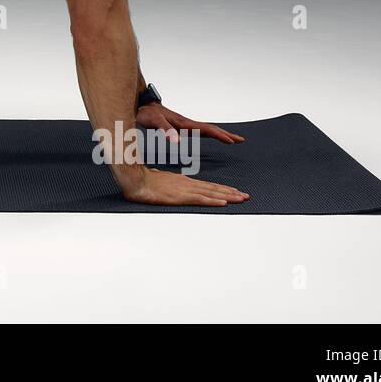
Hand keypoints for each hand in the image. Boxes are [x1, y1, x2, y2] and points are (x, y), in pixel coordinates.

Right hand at [120, 167, 249, 206]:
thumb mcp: (160, 184)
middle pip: (213, 189)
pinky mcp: (179, 196)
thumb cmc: (144, 182)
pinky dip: (213, 200)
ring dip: (227, 196)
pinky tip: (223, 202)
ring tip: (242, 199)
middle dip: (231, 193)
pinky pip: (199, 199)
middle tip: (246, 196)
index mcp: (183, 182)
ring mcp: (184, 190)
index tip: (235, 193)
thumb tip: (173, 190)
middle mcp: (187, 185)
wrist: (134, 179)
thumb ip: (169, 187)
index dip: (223, 190)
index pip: (208, 187)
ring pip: (210, 193)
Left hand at [136, 102, 244, 144]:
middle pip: (210, 128)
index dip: (219, 136)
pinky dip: (209, 133)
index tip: (232, 141)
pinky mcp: (179, 126)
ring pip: (205, 128)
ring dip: (219, 133)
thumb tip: (177, 142)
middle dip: (225, 134)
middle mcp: (186, 123)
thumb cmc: (145, 112)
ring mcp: (183, 124)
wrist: (140, 104)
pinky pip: (198, 130)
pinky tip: (210, 135)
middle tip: (241, 139)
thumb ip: (164, 130)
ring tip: (231, 138)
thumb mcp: (153, 121)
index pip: (205, 129)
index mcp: (182, 123)